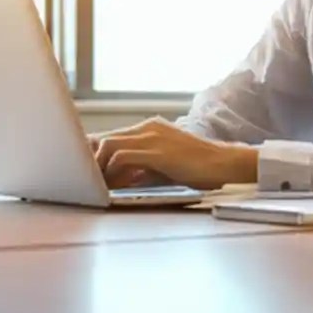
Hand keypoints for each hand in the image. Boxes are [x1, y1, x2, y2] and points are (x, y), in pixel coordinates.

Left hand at [92, 118, 257, 189]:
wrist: (225, 163)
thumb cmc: (198, 168)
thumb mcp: (165, 164)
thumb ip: (142, 167)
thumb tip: (117, 179)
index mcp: (150, 128)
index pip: (112, 136)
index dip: (95, 153)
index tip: (87, 171)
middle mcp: (147, 127)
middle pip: (105, 138)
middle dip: (91, 161)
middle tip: (87, 181)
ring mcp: (151, 136)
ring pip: (109, 144)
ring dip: (100, 166)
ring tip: (100, 184)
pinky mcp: (156, 150)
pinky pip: (121, 156)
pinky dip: (113, 171)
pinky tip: (115, 185)